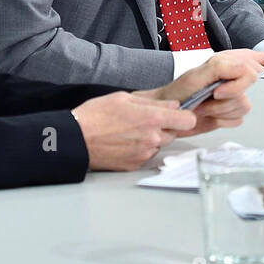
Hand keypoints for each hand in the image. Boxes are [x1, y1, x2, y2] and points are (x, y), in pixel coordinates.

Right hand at [72, 91, 197, 170]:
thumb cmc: (96, 116)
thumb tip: (173, 105)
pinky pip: (146, 155)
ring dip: (152, 138)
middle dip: (165, 127)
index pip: (188, 121)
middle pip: (173, 133)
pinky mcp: (135, 165)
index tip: (178, 114)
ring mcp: (144, 154)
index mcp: (152, 119)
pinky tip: (124, 142)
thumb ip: (154, 102)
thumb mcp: (125, 98)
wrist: (75, 139)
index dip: (184, 116)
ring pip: (159, 144)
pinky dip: (140, 149)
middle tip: (144, 121)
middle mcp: (152, 138)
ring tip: (130, 131)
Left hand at [169, 53, 259, 135]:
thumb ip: (220, 68)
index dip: (236, 87)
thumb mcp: (195, 76)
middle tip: (205, 100)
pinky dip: (221, 121)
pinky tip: (209, 116)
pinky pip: (237, 120)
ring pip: (242, 109)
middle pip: (246, 95)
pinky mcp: (230, 113)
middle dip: (222, 103)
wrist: (170, 114)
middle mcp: (232, 81)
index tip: (217, 92)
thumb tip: (242, 68)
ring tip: (204, 107)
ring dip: (219, 112)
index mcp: (226, 66)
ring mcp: (232, 98)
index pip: (250, 74)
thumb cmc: (177, 92)